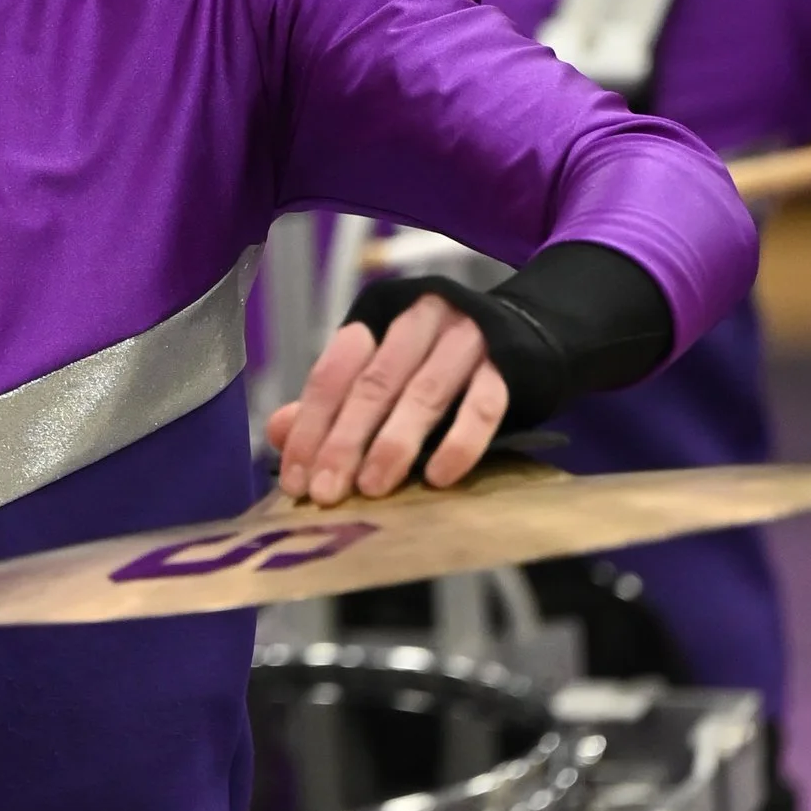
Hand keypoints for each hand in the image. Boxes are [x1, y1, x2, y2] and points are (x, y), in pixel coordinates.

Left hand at [264, 292, 510, 503]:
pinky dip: (460, 442)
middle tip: (327, 491)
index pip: (335, 372)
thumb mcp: (386, 375)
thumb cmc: (442, 364)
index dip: (312, 425)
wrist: (532, 336)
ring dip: (395, 443)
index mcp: (381, 319)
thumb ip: (334, 402)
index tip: (297, 478)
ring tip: (372, 487)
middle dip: (345, 440)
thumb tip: (278, 431)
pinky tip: (438, 477)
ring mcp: (468, 339)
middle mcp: (421, 320)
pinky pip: (483, 406)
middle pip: (374, 383)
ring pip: (424, 393)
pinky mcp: (511, 365)